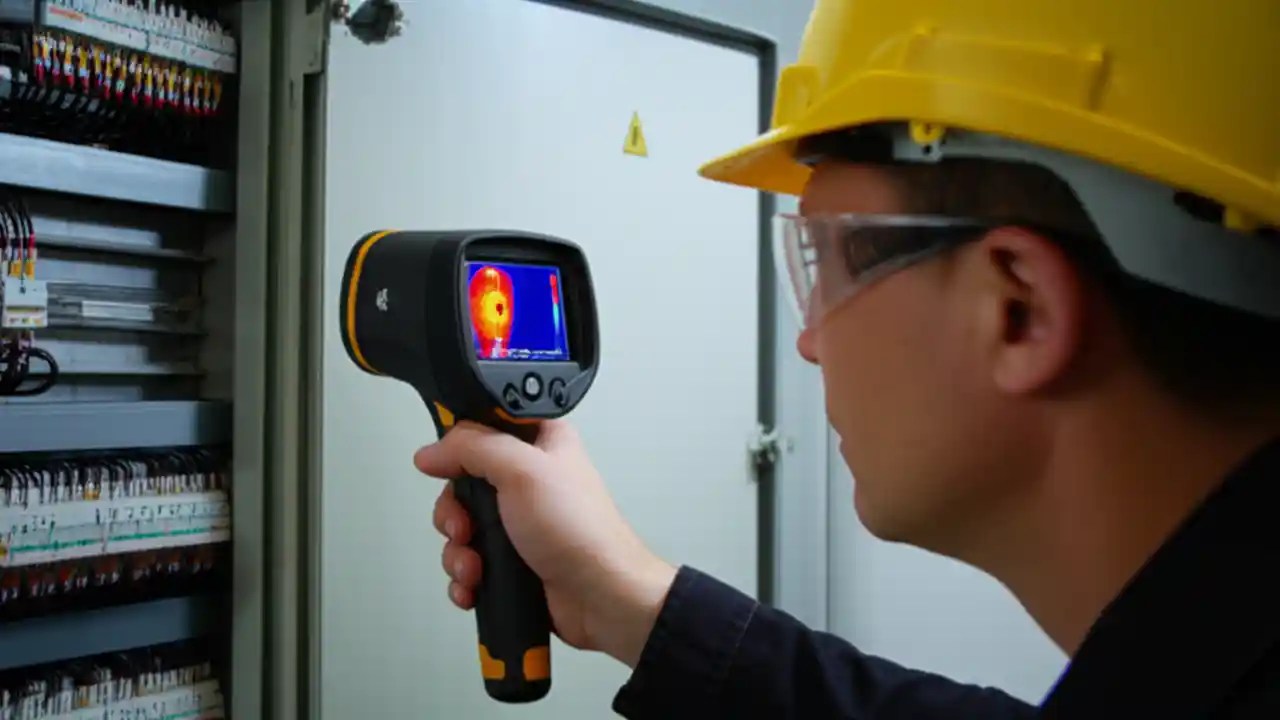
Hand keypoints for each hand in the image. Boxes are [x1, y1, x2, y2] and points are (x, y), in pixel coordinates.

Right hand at [414, 419, 677, 666]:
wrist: (600, 597)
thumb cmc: (577, 528)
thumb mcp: (523, 470)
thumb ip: (473, 448)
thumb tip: (432, 452)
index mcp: (539, 442)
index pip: (484, 426)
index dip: (459, 445)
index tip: (445, 465)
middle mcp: (527, 478)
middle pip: (463, 482)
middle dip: (454, 512)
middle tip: (464, 528)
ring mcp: (518, 521)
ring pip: (462, 526)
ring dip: (458, 552)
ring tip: (474, 568)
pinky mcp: (512, 558)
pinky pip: (470, 561)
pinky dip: (465, 576)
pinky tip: (474, 587)